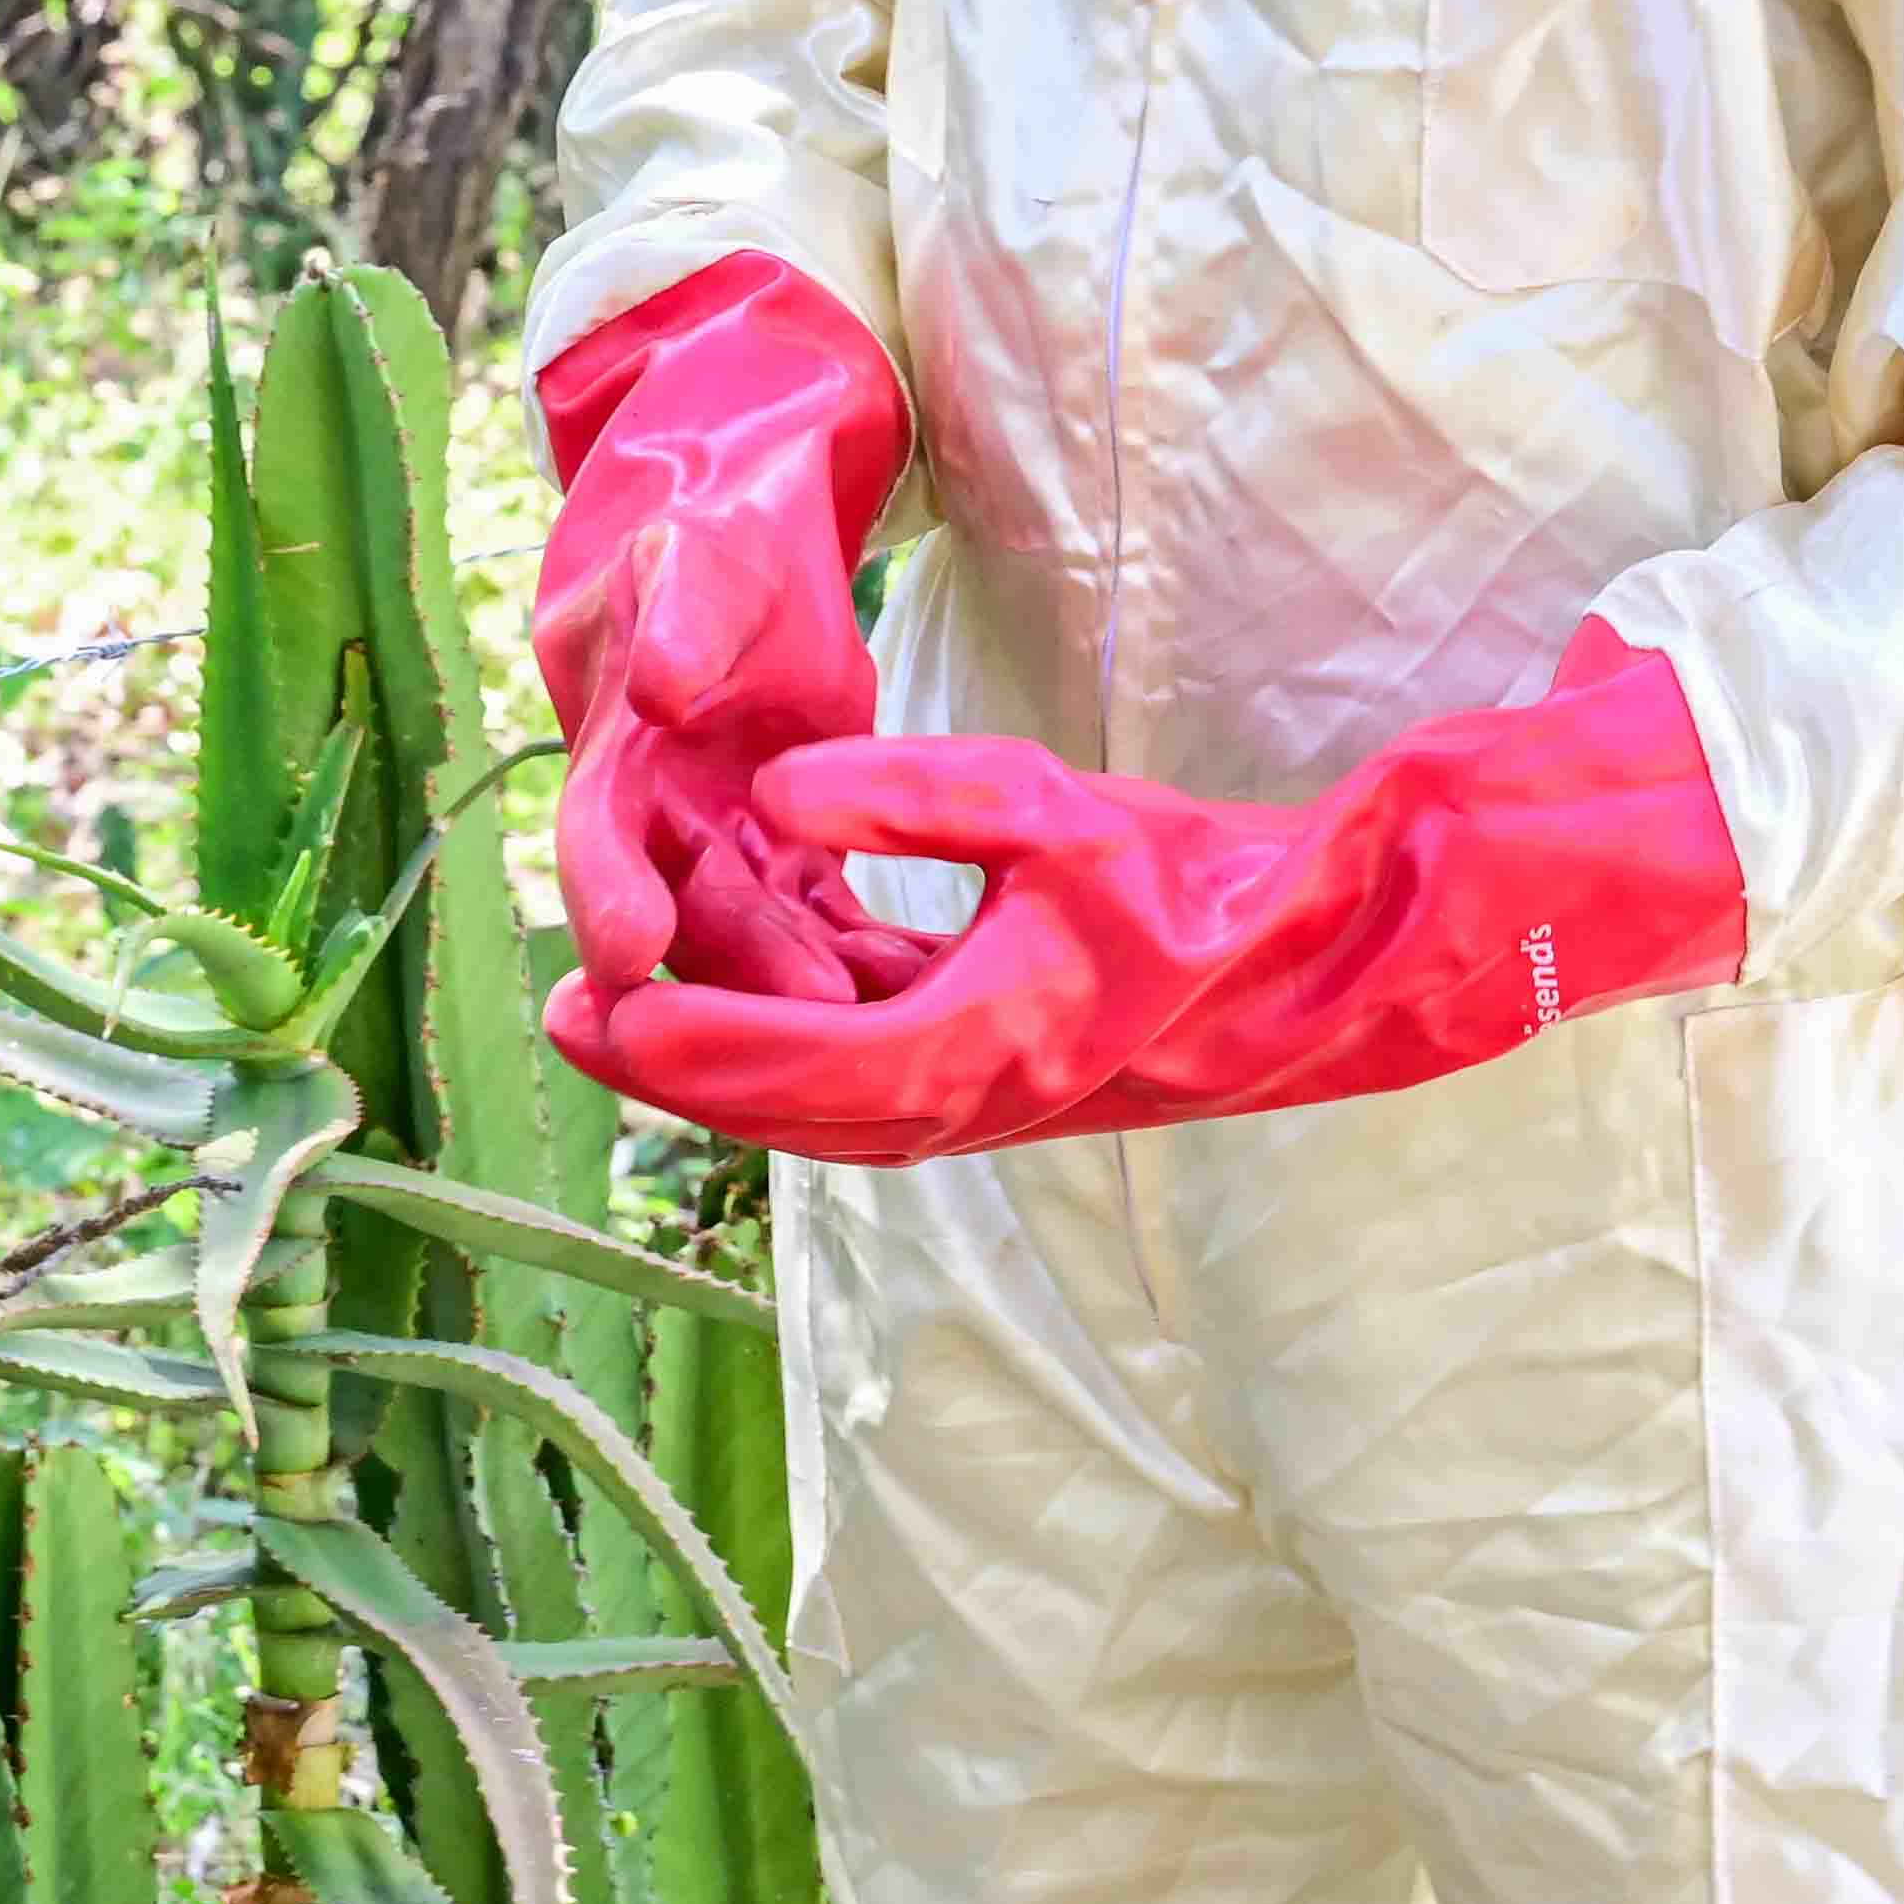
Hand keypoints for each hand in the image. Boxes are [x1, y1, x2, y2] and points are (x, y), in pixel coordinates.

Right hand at [527, 259, 936, 1004]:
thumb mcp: (707, 542)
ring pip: (745, 923)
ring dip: (790, 981)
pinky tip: (898, 1003)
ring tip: (860, 1036)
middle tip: (785, 1031)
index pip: (598, 827)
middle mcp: (652, 801)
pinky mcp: (782, 838)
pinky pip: (808, 912)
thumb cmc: (720, 513)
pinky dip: (841, 955)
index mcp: (613, 731)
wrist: (746, 504)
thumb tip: (659, 691)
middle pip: (674, 900)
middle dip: (724, 970)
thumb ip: (685, 612)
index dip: (609, 894)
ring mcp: (715, 826)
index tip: (634, 957)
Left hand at [550, 627, 1747, 1160]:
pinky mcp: (1021, 1066)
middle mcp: (975, 1098)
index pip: (790, 1070)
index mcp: (980, 1052)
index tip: (587, 1007)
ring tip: (634, 1004)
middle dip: (675, 1066)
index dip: (678, 1046)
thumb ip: (914, 798)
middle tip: (568, 1015)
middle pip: (787, 1107)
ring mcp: (1000, 1093)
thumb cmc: (1209, 885)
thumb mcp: (1055, 811)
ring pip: (830, 1097)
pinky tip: (768, 976)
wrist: (1335, 957)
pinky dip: (809, 1034)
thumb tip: (775, 796)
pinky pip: (884, 1066)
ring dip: (735, 1057)